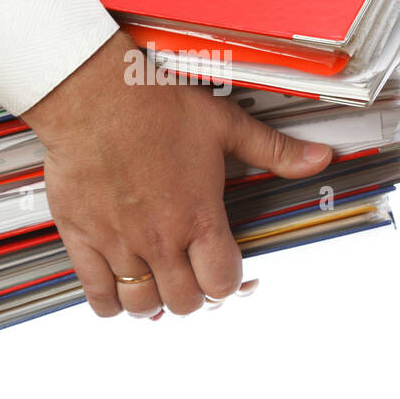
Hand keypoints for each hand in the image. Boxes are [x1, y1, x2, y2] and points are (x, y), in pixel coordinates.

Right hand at [21, 31, 332, 318]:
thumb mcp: (225, 123)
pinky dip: (109, 303)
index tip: (221, 269)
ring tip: (155, 283)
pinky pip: (97, 294)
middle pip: (185, 302)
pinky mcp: (83, 237)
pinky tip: (116, 289)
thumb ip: (273, 150)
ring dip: (153, 302)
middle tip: (189, 275)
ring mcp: (119, 242)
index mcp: (198, 216)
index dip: (226, 281)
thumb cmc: (153, 105)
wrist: (93, 94)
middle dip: (193, 294)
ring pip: (142, 305)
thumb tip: (316, 159)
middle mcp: (160, 237)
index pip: (222, 283)